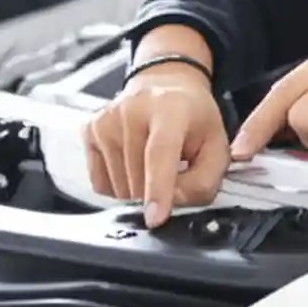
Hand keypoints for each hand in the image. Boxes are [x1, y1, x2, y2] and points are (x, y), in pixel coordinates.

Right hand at [82, 62, 228, 227]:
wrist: (165, 87)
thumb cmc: (194, 119)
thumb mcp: (217, 147)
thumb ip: (204, 181)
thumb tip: (173, 202)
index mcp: (170, 108)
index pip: (159, 153)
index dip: (159, 189)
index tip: (155, 219)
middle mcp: (133, 109)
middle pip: (138, 180)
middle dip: (157, 193)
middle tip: (173, 172)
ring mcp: (107, 119)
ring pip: (118, 187)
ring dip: (138, 190)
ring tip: (153, 163)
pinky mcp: (90, 130)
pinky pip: (101, 183)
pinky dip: (119, 185)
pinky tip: (133, 163)